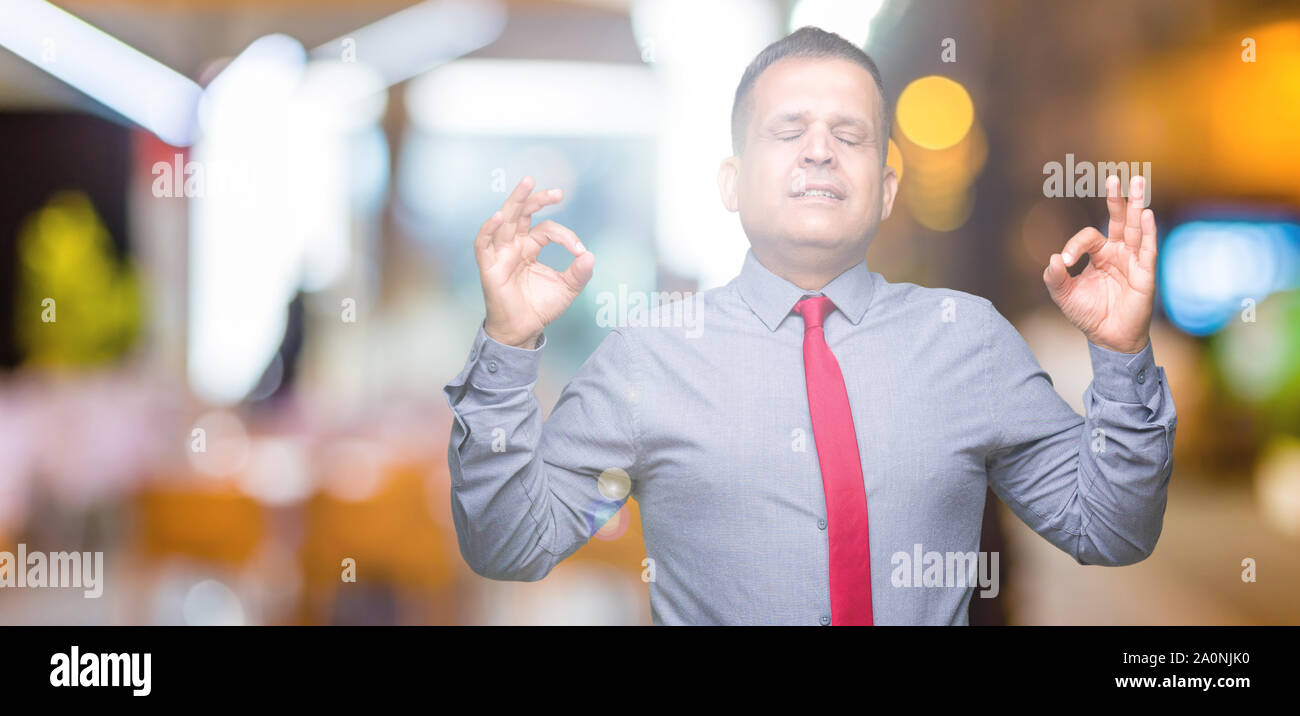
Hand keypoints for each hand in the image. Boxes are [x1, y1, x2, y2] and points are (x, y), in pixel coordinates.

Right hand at [476, 176, 594, 348]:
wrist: (524, 331)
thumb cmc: (540, 308)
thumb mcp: (567, 288)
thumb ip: (580, 273)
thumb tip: (589, 255)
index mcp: (530, 247)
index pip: (547, 229)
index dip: (565, 236)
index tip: (580, 250)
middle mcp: (514, 246)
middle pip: (522, 214)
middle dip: (537, 199)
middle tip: (557, 192)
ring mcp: (500, 254)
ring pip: (504, 220)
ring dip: (515, 201)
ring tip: (527, 183)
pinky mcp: (489, 267)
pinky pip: (483, 244)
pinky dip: (488, 229)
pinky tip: (499, 217)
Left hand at [1044, 174, 1156, 353]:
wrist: (1107, 338)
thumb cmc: (1089, 315)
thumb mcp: (1064, 295)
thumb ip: (1055, 278)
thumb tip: (1053, 258)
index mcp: (1100, 255)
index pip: (1090, 236)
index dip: (1075, 245)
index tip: (1065, 260)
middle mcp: (1119, 253)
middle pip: (1120, 220)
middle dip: (1119, 199)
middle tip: (1115, 177)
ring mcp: (1134, 262)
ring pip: (1136, 229)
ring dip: (1137, 206)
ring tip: (1138, 182)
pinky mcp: (1145, 274)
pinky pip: (1147, 250)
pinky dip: (1148, 232)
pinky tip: (1146, 214)